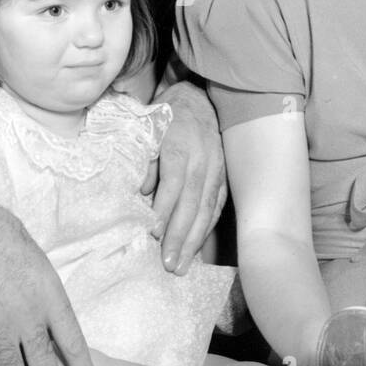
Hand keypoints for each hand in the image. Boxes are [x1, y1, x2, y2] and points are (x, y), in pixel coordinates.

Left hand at [143, 81, 226, 274]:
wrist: (197, 99)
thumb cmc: (166, 116)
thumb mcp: (148, 130)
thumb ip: (146, 162)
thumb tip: (142, 194)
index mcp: (180, 145)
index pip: (174, 183)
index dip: (165, 209)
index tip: (154, 233)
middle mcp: (202, 158)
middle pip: (192, 202)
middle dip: (179, 236)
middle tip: (168, 264)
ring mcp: (216, 168)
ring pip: (207, 209)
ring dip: (194, 240)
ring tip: (182, 266)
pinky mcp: (223, 176)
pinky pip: (216, 206)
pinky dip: (206, 228)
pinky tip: (196, 248)